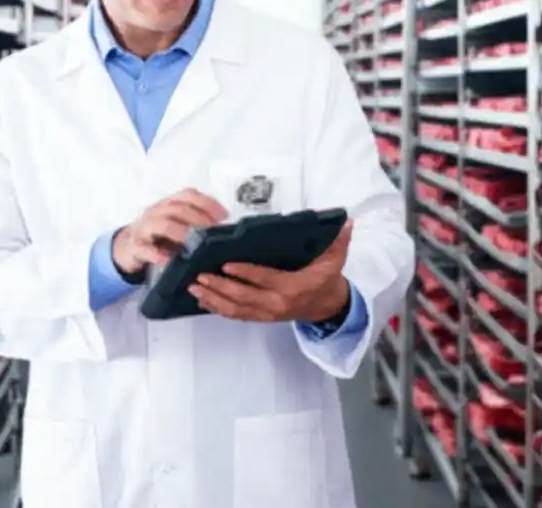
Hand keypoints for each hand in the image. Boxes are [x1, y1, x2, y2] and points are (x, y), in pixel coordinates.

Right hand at [112, 189, 228, 275]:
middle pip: (178, 209)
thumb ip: (195, 223)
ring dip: (180, 233)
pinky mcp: (135, 246)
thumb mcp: (176, 224)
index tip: (224, 216)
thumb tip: (224, 228)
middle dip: (198, 219)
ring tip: (194, 243)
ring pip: (162, 224)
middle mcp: (156, 211)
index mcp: (169, 203)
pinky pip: (145, 248)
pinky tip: (169, 260)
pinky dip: (157, 254)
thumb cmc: (158, 235)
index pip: (189, 195)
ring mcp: (144, 228)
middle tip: (213, 232)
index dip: (207, 203)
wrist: (128, 246)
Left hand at [189, 220, 354, 322]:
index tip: (226, 264)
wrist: (329, 307)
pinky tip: (203, 299)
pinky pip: (236, 315)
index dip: (245, 273)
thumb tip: (346, 222)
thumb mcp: (336, 260)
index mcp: (292, 287)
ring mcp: (267, 313)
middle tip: (200, 275)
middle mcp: (276, 304)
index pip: (264, 279)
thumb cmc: (327, 280)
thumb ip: (339, 241)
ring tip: (195, 287)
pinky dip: (218, 309)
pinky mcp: (261, 317)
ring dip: (213, 299)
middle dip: (219, 287)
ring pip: (236, 309)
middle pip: (243, 297)